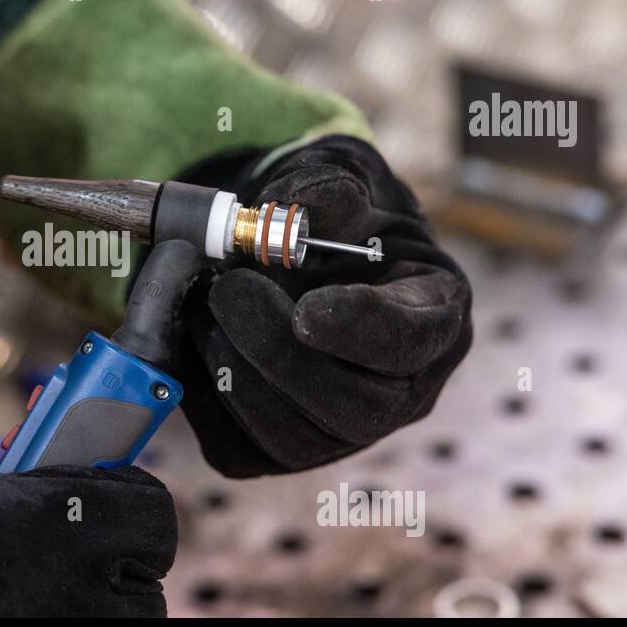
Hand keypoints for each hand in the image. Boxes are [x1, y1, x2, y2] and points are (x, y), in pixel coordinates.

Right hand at [0, 451, 176, 615]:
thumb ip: (13, 476)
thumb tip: (48, 473)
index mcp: (58, 523)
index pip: (151, 511)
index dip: (123, 499)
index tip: (96, 493)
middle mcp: (77, 590)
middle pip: (146, 573)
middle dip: (110, 554)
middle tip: (60, 544)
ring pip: (121, 620)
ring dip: (93, 601)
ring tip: (33, 587)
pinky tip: (14, 614)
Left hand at [174, 135, 472, 475]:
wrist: (287, 248)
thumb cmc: (330, 211)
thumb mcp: (340, 172)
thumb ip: (327, 184)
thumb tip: (300, 210)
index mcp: (435, 312)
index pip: (413, 339)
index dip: (361, 330)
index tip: (307, 308)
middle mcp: (402, 388)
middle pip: (356, 408)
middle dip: (278, 353)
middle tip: (226, 289)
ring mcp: (341, 431)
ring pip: (291, 438)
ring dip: (231, 368)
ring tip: (201, 301)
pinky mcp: (277, 453)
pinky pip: (237, 448)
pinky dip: (201, 395)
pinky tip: (191, 336)